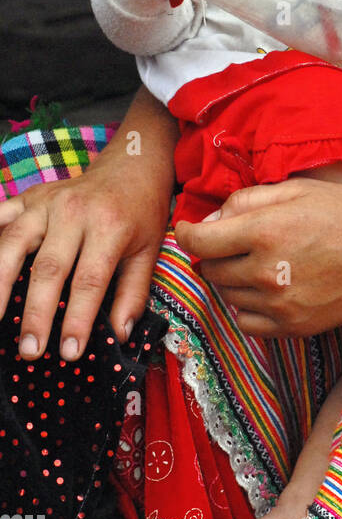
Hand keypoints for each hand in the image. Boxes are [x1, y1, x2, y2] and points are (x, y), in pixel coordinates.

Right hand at [0, 140, 172, 359]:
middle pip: (48, 268)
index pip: (89, 280)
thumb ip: (133, 294)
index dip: (77, 318)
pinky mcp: (29, 197)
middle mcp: (75, 212)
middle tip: (30, 350)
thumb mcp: (150, 250)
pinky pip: (0, 217)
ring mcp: (47, 202)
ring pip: (13, 244)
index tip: (70, 352)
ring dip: (0, 285)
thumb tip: (119, 336)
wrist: (131, 166)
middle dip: (36, 314)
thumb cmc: (141, 212)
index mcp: (110, 226)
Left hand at [174, 177, 341, 338]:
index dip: (187, 234)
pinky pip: (246, 322)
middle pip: (211, 269)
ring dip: (233, 279)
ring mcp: (278, 304)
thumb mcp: (298, 189)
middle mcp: (265, 271)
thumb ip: (247, 200)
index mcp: (264, 231)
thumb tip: (210, 219)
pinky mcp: (291, 327)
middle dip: (216, 254)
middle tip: (238, 242)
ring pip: (227, 295)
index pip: (199, 241)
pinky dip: (248, 307)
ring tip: (261, 262)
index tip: (189, 231)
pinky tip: (269, 289)